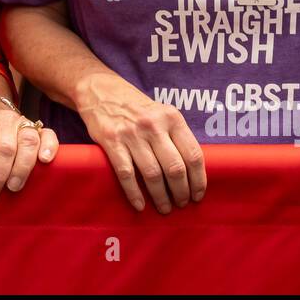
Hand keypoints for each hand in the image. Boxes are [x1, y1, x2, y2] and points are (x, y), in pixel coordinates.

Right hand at [76, 72, 204, 212]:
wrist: (101, 91)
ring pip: (153, 174)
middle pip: (175, 168)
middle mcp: (154, 125)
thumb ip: (176, 136)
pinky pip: (126, 173)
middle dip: (181, 192)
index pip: (193, 154)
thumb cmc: (136, 108)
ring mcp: (132, 133)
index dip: (198, 180)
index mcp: (172, 118)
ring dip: (160, 197)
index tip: (198, 195)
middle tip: (181, 204)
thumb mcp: (161, 113)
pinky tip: (140, 204)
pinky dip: (134, 193)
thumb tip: (192, 172)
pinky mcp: (112, 141)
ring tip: (164, 208)